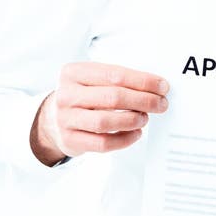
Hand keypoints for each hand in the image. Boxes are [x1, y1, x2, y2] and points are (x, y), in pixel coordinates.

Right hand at [30, 62, 169, 165]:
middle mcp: (66, 94)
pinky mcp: (69, 140)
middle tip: (161, 104)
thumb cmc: (83, 95)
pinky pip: (102, 143)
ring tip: (145, 118)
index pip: (114, 74)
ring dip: (132, 120)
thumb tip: (156, 85)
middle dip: (143, 100)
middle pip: (112, 97)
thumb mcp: (92, 79)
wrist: (53, 119)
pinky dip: (124, 139)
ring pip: (105, 121)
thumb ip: (118, 79)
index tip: (162, 86)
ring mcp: (65, 118)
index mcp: (74, 72)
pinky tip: (136, 134)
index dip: (142, 80)